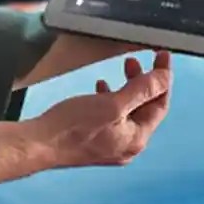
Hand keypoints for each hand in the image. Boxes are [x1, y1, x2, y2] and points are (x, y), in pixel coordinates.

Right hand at [20, 52, 172, 168]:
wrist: (38, 145)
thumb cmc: (72, 127)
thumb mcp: (113, 103)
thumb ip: (142, 90)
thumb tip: (165, 78)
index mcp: (136, 138)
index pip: (160, 104)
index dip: (163, 79)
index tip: (163, 58)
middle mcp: (127, 145)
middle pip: (146, 107)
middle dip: (146, 81)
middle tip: (139, 59)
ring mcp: (111, 145)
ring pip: (129, 110)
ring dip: (130, 87)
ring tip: (125, 67)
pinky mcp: (95, 140)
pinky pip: (113, 116)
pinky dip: (113, 98)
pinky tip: (102, 87)